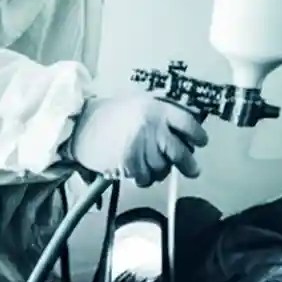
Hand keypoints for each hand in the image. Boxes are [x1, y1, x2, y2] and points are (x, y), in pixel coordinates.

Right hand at [67, 95, 208, 186]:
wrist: (80, 125)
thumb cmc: (108, 115)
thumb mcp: (139, 103)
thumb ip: (162, 114)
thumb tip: (185, 130)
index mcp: (157, 108)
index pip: (188, 123)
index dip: (198, 135)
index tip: (201, 141)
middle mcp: (152, 126)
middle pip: (180, 151)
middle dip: (189, 164)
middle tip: (193, 170)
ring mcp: (141, 146)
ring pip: (163, 168)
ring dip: (161, 170)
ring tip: (150, 163)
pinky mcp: (130, 163)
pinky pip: (147, 177)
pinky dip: (145, 178)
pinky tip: (138, 170)